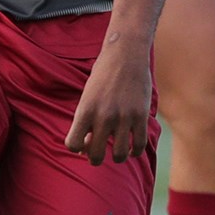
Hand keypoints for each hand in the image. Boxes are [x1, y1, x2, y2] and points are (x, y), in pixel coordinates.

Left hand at [65, 46, 152, 165]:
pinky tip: (132, 148)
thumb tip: (85, 147)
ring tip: (117, 153)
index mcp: (85, 111)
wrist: (125, 55)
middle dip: (95, 159)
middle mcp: (103, 117)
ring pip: (120, 154)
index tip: (82, 144)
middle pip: (96, 154)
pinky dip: (135, 151)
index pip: (73, 144)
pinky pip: (139, 144)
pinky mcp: (142, 116)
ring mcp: (124, 117)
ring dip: (117, 158)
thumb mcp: (87, 96)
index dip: (77, 148)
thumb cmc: (102, 77)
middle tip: (97, 155)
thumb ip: (85, 120)